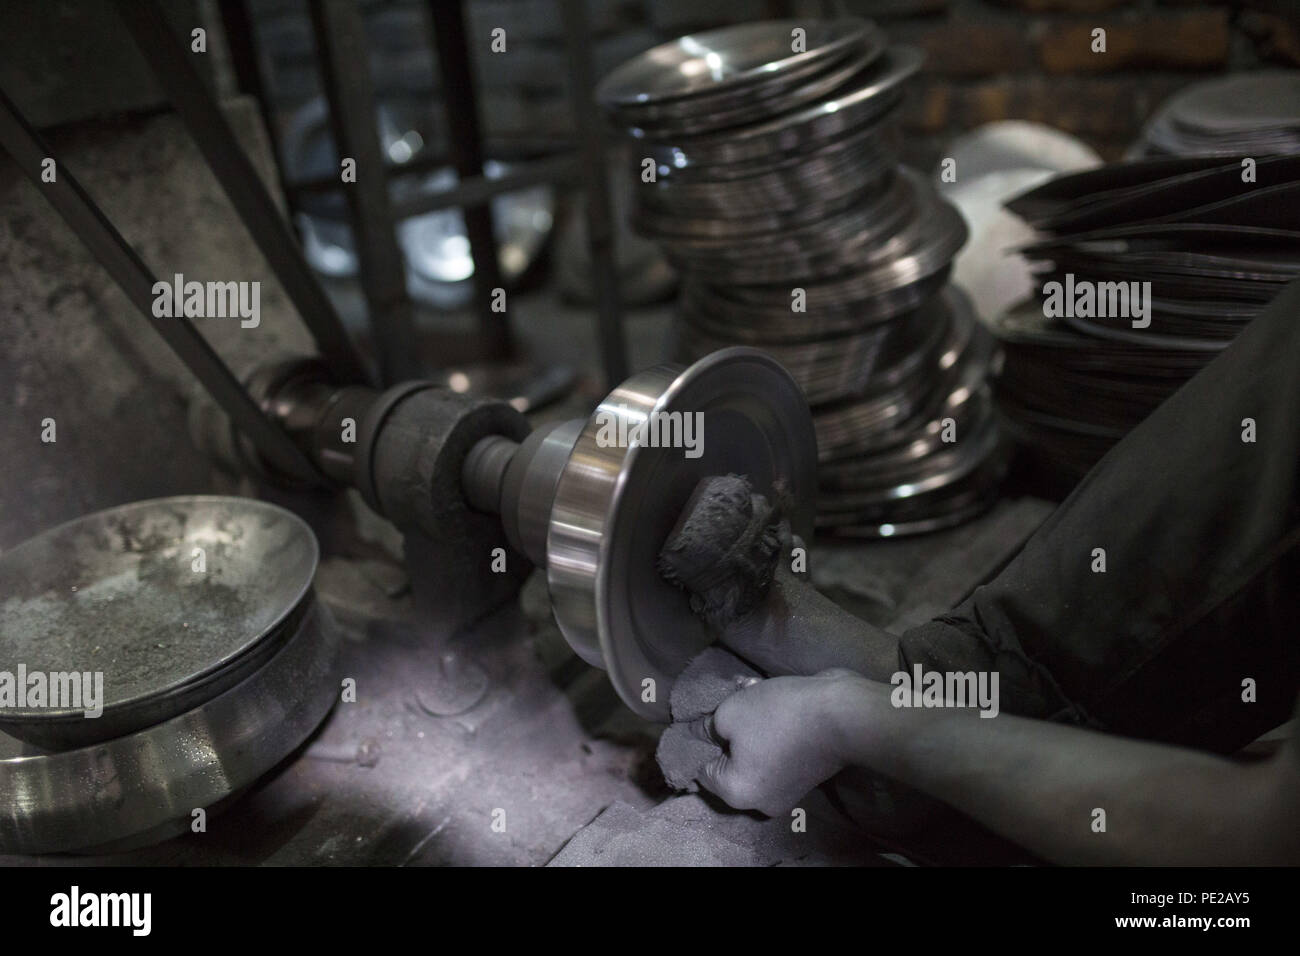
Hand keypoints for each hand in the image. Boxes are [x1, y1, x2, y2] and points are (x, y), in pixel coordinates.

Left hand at [697, 668, 882, 815]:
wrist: (842, 715)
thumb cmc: (776, 716)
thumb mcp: (729, 713)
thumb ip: (706, 727)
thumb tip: (698, 732)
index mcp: (738, 794)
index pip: (701, 771)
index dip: (697, 742)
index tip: (700, 717)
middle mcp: (762, 801)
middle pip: (729, 764)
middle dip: (725, 733)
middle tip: (726, 703)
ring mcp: (787, 789)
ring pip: (752, 754)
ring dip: (747, 726)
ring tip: (747, 694)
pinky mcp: (805, 773)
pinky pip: (774, 751)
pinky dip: (769, 729)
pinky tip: (767, 699)